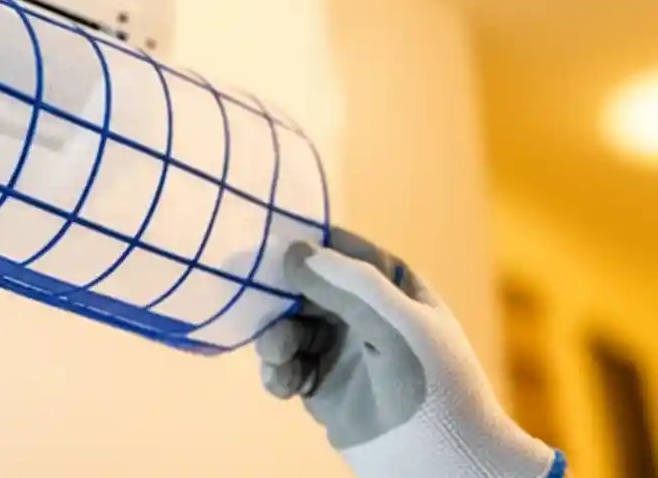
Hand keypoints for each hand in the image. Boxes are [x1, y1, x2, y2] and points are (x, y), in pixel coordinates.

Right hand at [256, 229, 562, 477]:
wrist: (442, 461)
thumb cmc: (433, 383)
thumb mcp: (398, 323)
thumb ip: (349, 284)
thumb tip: (294, 250)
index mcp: (390, 285)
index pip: (340, 249)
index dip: (305, 244)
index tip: (266, 244)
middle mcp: (361, 312)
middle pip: (303, 289)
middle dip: (279, 301)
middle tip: (260, 312)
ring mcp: (340, 350)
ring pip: (288, 328)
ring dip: (274, 340)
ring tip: (277, 359)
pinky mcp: (322, 387)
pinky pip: (285, 368)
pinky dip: (276, 372)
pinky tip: (282, 384)